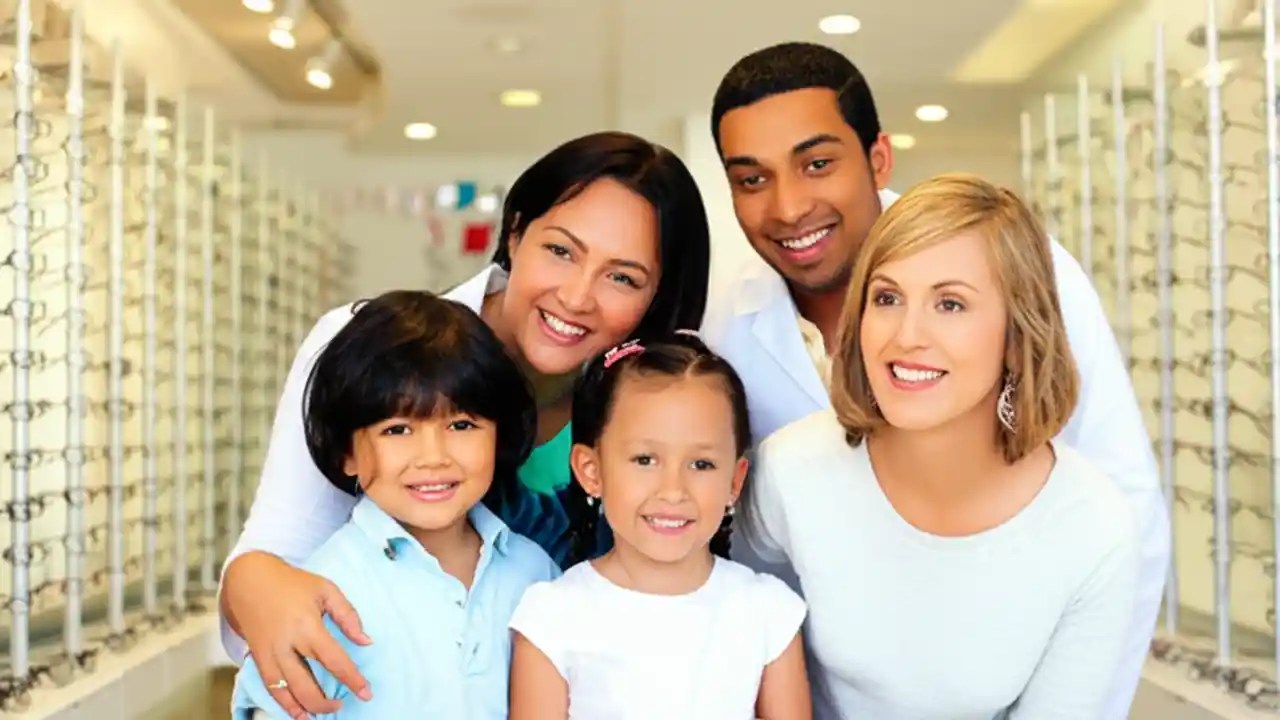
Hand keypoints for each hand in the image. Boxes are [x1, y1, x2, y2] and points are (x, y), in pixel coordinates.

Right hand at [223, 552, 373, 717]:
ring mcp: (269, 654)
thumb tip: (366, 641)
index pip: (333, 660)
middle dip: (326, 702)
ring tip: (323, 713)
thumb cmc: (291, 583)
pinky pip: (271, 688)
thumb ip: (348, 615)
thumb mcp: (326, 589)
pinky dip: (284, 704)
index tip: (366, 692)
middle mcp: (285, 644)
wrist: (249, 581)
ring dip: (306, 708)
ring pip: (286, 692)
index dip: (351, 679)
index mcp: (306, 625)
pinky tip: (297, 713)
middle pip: (306, 685)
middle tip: (342, 704)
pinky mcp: (258, 658)